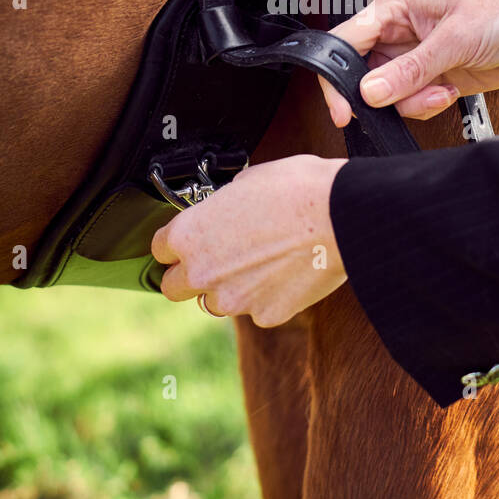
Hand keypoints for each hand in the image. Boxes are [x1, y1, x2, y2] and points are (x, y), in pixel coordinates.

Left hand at [151, 155, 347, 323]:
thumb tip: (225, 210)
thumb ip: (222, 206)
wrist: (340, 214)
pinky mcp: (265, 316)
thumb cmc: (296, 188)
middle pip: (173, 288)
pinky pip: (256, 310)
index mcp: (189, 234)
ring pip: (216, 302)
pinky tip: (287, 273)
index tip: (190, 241)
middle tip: (216, 259)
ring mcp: (233, 299)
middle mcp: (202, 272)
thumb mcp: (247, 181)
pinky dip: (266, 296)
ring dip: (229, 288)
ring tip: (261, 263)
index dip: (174, 244)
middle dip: (189, 276)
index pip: (158, 250)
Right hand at [320, 0, 498, 125]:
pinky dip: (426, 105)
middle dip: (382, 94)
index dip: (336, 75)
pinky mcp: (431, 76)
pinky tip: (449, 91)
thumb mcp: (455, 39)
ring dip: (410, 102)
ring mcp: (414, 55)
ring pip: (386, 93)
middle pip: (361, 73)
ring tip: (442, 90)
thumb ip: (410, 68)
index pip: (346, 40)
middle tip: (405, 99)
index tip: (342, 108)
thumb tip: (369, 91)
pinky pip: (410, 102)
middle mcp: (399, 30)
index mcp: (395, 5)